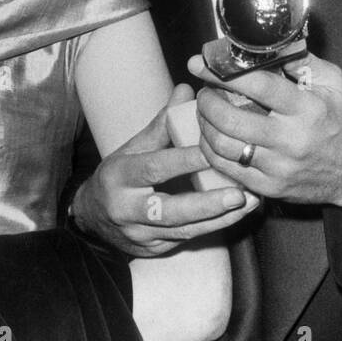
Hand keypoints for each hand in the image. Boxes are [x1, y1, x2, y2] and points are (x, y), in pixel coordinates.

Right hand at [73, 85, 258, 257]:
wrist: (92, 217)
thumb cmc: (118, 175)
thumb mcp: (132, 147)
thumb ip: (161, 123)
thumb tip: (186, 90)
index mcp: (119, 176)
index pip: (155, 168)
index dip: (185, 160)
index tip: (214, 149)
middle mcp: (127, 209)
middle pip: (169, 210)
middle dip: (207, 203)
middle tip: (239, 193)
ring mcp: (140, 233)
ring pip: (183, 230)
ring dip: (220, 218)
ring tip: (249, 203)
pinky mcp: (154, 249)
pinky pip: (187, 239)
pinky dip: (214, 227)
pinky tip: (237, 215)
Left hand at [190, 53, 341, 208]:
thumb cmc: (341, 121)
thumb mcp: (333, 83)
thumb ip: (301, 60)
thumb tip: (268, 43)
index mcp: (306, 108)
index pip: (258, 86)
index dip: (224, 73)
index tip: (202, 64)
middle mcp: (290, 139)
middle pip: (231, 120)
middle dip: (207, 101)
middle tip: (204, 91)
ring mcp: (278, 167)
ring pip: (223, 147)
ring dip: (205, 125)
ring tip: (205, 111)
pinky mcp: (270, 187)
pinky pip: (227, 169)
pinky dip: (211, 151)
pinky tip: (212, 137)